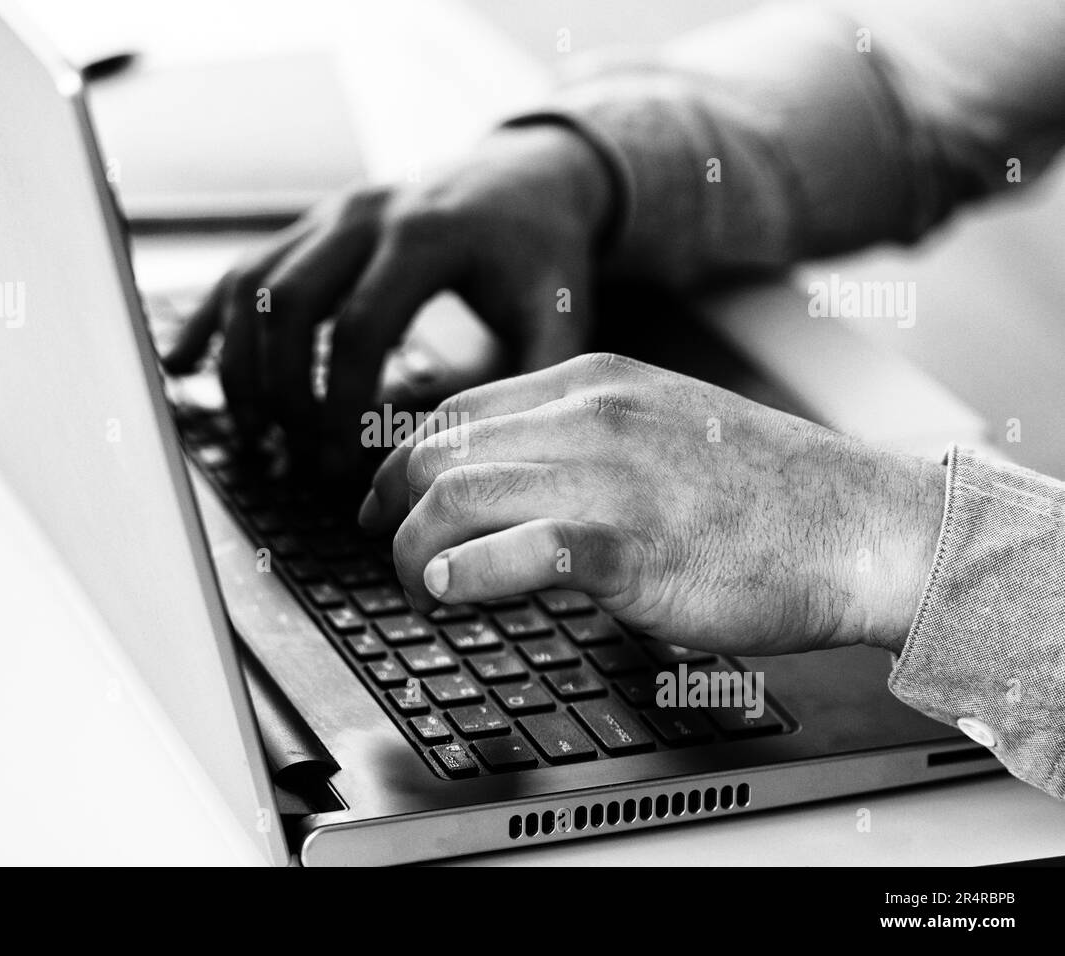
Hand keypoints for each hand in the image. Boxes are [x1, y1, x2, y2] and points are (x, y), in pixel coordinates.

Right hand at [161, 125, 611, 466]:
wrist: (525, 177)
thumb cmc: (543, 253)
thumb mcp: (558, 312)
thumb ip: (529, 382)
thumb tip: (476, 458)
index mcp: (426, 235)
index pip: (359, 329)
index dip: (341, 406)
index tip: (340, 464)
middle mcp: (365, 214)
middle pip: (288, 308)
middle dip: (282, 395)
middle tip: (295, 461)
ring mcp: (329, 214)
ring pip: (253, 289)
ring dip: (241, 369)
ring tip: (253, 439)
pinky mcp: (310, 225)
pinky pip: (243, 271)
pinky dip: (209, 322)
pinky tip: (183, 368)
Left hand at [360, 353, 946, 655]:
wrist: (862, 528)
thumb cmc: (769, 491)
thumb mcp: (665, 423)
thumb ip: (587, 436)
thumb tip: (512, 475)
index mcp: (596, 382)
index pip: (459, 411)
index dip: (405, 460)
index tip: (389, 500)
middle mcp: (592, 418)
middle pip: (441, 451)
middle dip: (393, 505)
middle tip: (388, 549)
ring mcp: (610, 479)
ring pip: (459, 496)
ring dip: (414, 550)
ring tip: (419, 588)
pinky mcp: (631, 549)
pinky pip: (519, 550)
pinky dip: (466, 573)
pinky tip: (449, 591)